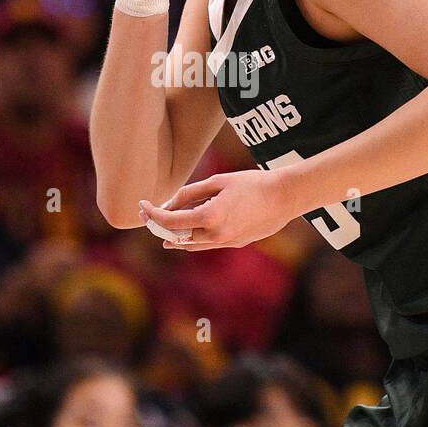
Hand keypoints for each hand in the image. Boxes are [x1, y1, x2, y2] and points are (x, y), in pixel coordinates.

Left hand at [138, 170, 296, 250]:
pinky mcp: (234, 244)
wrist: (284, 197)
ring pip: (190, 245)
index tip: (143, 206)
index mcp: (209, 217)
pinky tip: (184, 232)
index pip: (170, 222)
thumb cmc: (251, 183)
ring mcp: (225, 242)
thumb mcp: (217, 182)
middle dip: (158, 227)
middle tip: (146, 216)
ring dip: (172, 237)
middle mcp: (215, 235)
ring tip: (160, 229)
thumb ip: (190, 193)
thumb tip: (169, 204)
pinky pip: (205, 244)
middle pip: (176, 237)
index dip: (152, 215)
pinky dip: (190, 238)